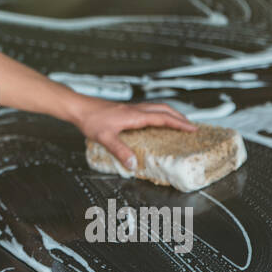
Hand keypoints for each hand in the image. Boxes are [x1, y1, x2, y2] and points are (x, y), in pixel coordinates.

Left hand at [71, 96, 197, 171]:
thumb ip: (120, 151)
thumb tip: (133, 164)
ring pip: (156, 108)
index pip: (163, 118)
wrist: (78, 107)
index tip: (192, 129)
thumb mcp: (105, 138)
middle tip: (191, 126)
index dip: (179, 124)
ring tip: (178, 123)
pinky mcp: (124, 110)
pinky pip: (147, 110)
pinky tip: (154, 123)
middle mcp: (135, 110)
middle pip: (163, 109)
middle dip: (179, 117)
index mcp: (134, 115)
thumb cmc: (90, 120)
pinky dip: (158, 115)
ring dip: (169, 114)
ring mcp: (130, 109)